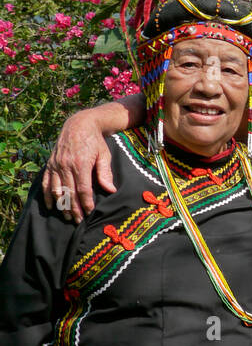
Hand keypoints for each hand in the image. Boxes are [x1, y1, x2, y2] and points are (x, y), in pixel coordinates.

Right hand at [42, 108, 115, 222]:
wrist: (79, 124)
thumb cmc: (95, 141)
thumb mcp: (104, 155)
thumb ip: (105, 173)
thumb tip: (110, 190)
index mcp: (81, 163)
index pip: (83, 189)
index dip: (85, 203)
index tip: (89, 213)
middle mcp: (66, 165)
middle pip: (69, 193)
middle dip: (74, 209)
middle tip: (78, 221)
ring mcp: (56, 165)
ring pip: (57, 190)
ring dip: (61, 205)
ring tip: (67, 217)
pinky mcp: (50, 164)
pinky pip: (47, 182)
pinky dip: (47, 195)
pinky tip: (51, 206)